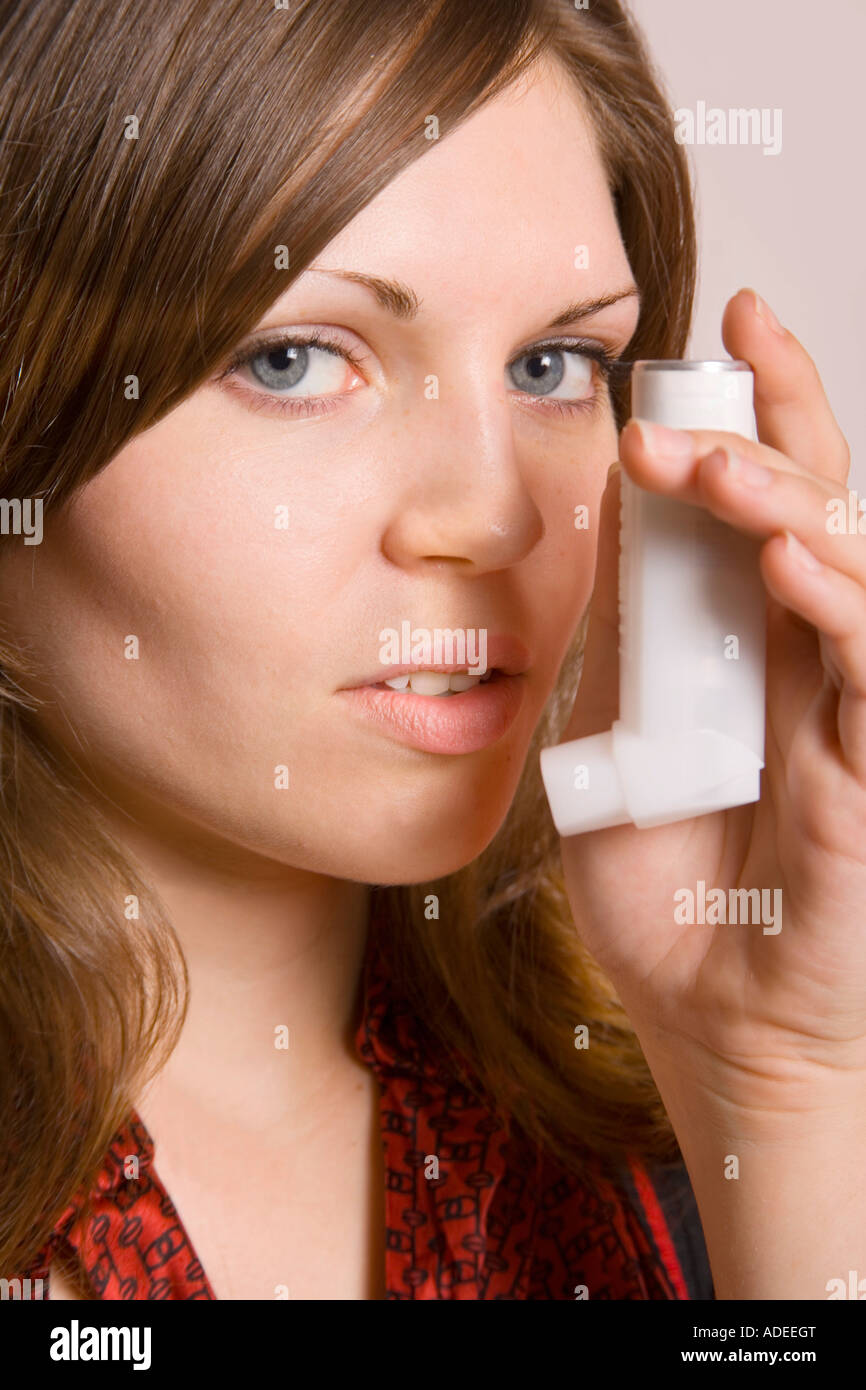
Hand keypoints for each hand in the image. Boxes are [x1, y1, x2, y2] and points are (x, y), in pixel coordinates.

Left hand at [558, 287, 864, 1125]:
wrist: (703, 1019)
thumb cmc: (667, 886)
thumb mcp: (615, 736)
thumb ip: (628, 634)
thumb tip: (609, 518)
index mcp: (755, 640)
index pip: (775, 496)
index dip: (763, 403)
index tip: (720, 319)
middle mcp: (817, 659)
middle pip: (825, 506)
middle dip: (769, 431)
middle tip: (690, 394)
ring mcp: (856, 711)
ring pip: (860, 569)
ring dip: (797, 505)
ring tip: (726, 475)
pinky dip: (845, 603)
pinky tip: (790, 561)